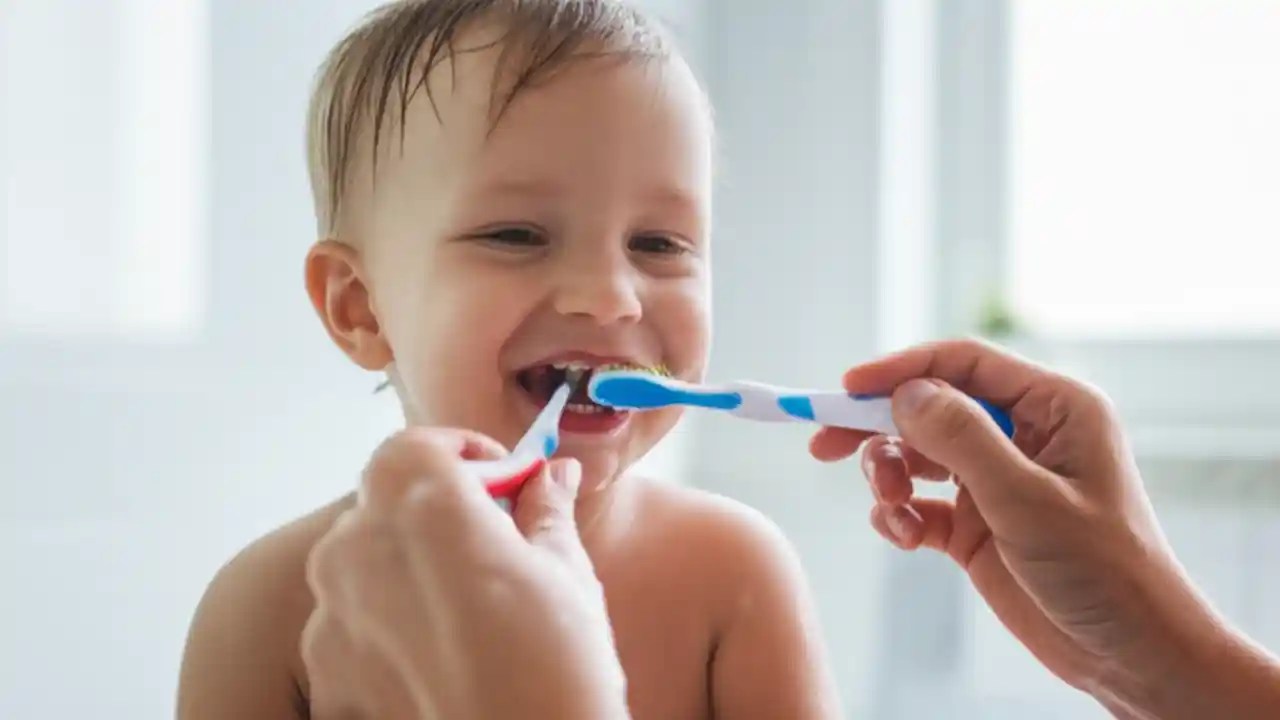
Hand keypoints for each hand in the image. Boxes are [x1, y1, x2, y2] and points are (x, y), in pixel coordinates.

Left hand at [301, 427, 628, 719]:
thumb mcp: (567, 573)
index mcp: (425, 507)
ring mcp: (334, 612)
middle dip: (436, 506)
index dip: (462, 454)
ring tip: (468, 602)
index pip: (415, 446)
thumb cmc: (557, 671)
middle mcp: (362, 549)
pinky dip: (386, 619)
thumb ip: (546, 510)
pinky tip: (440, 648)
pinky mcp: (325, 667)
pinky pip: (350, 618)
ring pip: (363, 558)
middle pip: (386, 499)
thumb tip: (552, 477)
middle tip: (495, 536)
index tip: (501, 478)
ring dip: (407, 561)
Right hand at [810, 339, 1277, 717]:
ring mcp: (995, 482)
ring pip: (915, 455)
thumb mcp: (1028, 499)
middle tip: (824, 442)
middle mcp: (1022, 436)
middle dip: (877, 425)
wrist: (1131, 654)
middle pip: (928, 408)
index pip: (963, 364)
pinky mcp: (976, 526)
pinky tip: (904, 536)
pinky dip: (899, 516)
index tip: (847, 387)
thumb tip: (905, 393)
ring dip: (888, 476)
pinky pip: (918, 505)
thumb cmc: (1105, 570)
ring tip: (891, 505)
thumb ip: (962, 440)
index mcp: (1052, 408)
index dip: (902, 369)